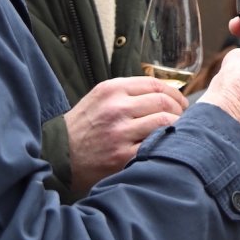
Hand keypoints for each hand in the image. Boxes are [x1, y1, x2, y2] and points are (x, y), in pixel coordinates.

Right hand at [64, 76, 186, 189]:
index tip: (181, 103)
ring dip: (176, 127)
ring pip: (164, 121)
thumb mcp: (99, 99)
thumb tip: (164, 94)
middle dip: (179, 110)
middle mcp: (116, 107)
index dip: (175, 93)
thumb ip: (127, 93)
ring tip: (176, 132)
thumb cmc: (81, 127)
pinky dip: (166, 144)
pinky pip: (156, 145)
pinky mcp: (121, 155)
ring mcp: (119, 132)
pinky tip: (166, 146)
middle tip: (182, 118)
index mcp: (111, 90)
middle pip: (163, 102)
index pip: (156, 84)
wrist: (57, 156)